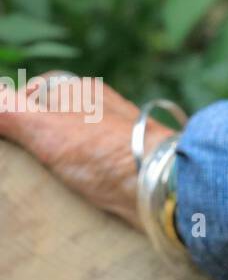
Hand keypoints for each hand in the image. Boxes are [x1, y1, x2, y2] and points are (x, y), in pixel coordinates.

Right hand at [0, 70, 175, 230]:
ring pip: (74, 142)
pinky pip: (91, 165)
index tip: (4, 131)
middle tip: (16, 162)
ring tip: (35, 180)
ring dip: (54, 159)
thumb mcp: (47, 128)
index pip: (40, 89)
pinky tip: (66, 190)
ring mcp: (115, 136)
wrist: (160, 181)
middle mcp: (101, 109)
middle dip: (34, 137)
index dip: (16, 107)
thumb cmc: (104, 150)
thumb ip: (11, 111)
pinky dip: (76, 175)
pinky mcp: (124, 164)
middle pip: (55, 118)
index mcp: (84, 92)